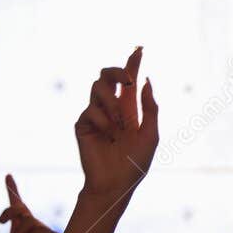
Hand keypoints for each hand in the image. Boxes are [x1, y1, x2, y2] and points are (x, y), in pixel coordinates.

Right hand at [75, 47, 158, 200]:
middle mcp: (110, 108)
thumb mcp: (150, 134)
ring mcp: (95, 115)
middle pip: (108, 75)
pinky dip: (104, 122)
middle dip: (118, 70)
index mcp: (128, 110)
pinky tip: (108, 136)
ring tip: (119, 126)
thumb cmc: (135, 163)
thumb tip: (146, 82)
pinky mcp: (82, 124)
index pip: (129, 81)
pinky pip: (91, 111)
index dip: (133, 64)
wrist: (115, 183)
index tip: (140, 48)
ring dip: (112, 104)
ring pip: (98, 88)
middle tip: (128, 79)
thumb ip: (150, 108)